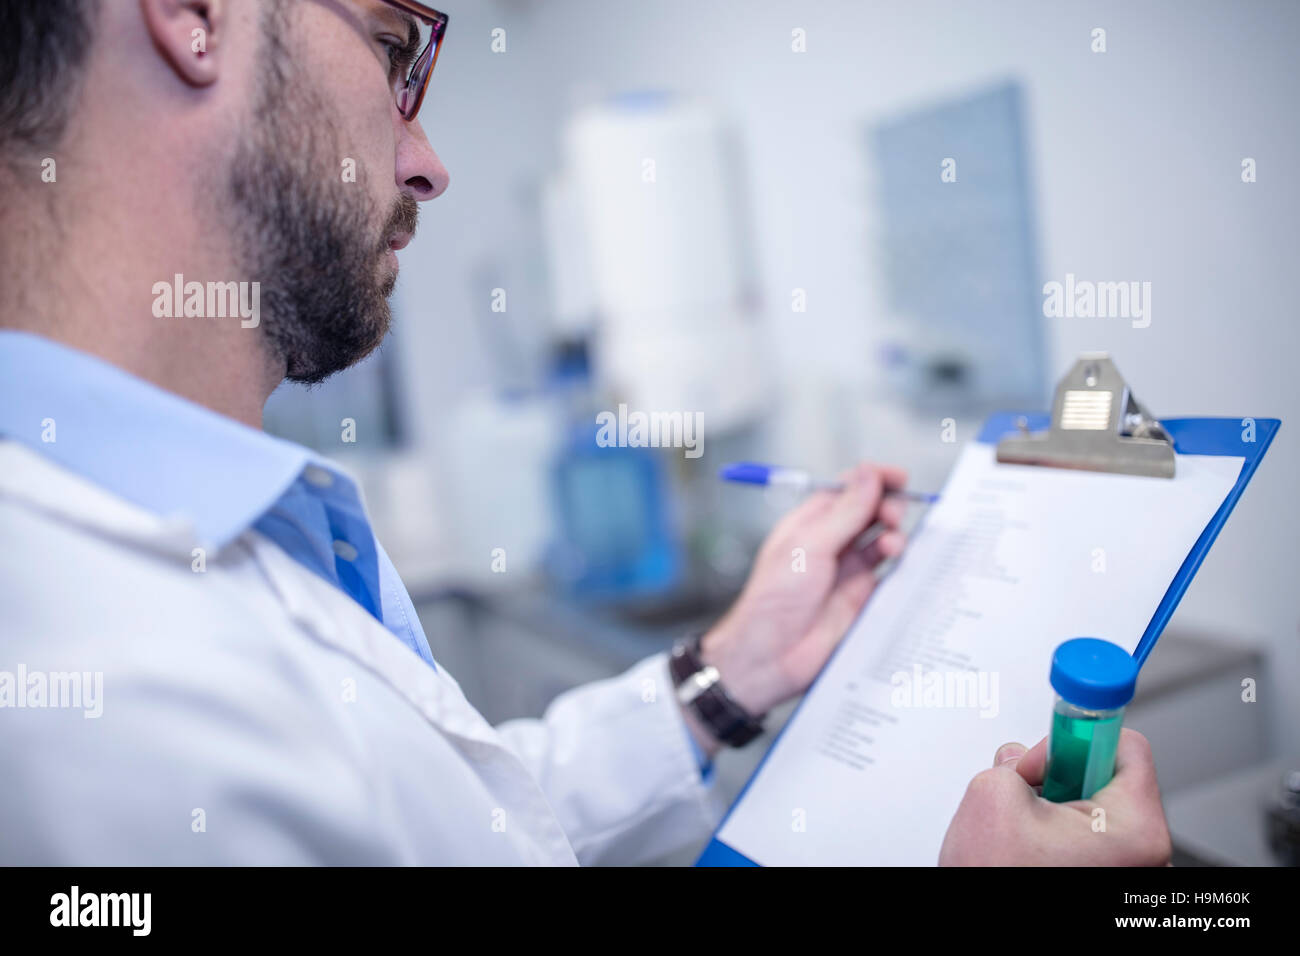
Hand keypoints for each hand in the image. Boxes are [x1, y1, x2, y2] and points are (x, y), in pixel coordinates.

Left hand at [697, 462, 907, 728]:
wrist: (770, 656)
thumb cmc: (774, 600)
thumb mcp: (809, 546)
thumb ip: (845, 512)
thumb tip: (869, 475)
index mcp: (809, 524)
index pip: (847, 491)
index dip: (873, 480)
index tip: (898, 476)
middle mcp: (830, 544)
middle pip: (869, 513)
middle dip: (887, 507)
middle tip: (892, 514)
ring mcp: (847, 571)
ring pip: (882, 542)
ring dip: (894, 534)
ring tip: (892, 542)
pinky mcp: (862, 599)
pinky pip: (890, 575)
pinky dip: (901, 565)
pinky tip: (901, 561)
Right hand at [938, 729, 1172, 865]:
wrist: (978, 935)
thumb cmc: (994, 880)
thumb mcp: (991, 793)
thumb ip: (1015, 758)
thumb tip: (1022, 761)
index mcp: (1135, 828)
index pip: (1127, 744)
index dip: (1078, 734)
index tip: (1060, 724)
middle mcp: (1144, 855)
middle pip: (1109, 777)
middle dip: (1060, 773)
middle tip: (1028, 789)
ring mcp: (1126, 874)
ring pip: (1093, 810)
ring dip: (1052, 805)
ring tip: (1021, 828)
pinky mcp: (1103, 882)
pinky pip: (1085, 840)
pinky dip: (1052, 833)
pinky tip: (1025, 846)